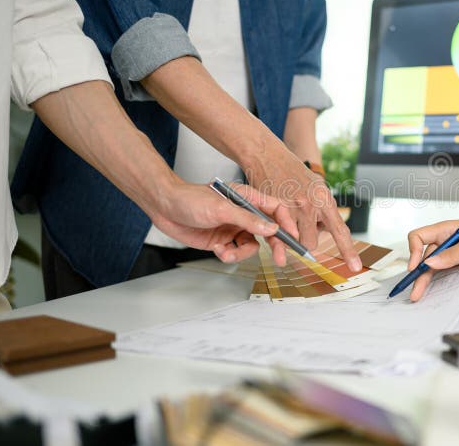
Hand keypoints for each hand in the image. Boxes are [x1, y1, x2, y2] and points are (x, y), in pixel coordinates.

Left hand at [148, 180, 296, 265]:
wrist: (165, 208)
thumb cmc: (190, 199)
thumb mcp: (221, 209)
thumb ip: (248, 219)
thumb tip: (272, 228)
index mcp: (248, 198)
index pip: (276, 210)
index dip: (286, 223)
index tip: (292, 238)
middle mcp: (244, 213)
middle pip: (269, 231)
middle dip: (275, 246)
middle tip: (281, 259)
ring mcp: (234, 227)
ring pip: (252, 246)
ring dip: (241, 253)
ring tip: (225, 251)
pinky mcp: (223, 240)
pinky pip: (235, 252)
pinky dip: (228, 255)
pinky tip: (216, 249)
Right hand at [244, 139, 361, 271]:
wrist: (268, 156)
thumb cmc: (294, 173)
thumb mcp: (316, 187)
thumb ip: (323, 210)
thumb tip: (326, 231)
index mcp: (324, 199)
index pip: (339, 230)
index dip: (347, 251)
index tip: (354, 267)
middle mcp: (309, 204)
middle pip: (312, 243)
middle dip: (307, 238)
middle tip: (301, 223)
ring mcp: (290, 208)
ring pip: (294, 242)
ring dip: (292, 236)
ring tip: (287, 219)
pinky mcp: (271, 210)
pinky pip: (276, 236)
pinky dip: (277, 239)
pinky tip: (277, 238)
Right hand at [406, 218, 458, 301]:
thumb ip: (452, 254)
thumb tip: (430, 263)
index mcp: (444, 230)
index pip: (419, 237)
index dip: (413, 251)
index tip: (416, 267)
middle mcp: (444, 239)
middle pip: (424, 256)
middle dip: (418, 273)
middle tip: (415, 291)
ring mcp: (450, 249)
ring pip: (433, 265)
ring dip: (426, 278)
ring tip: (420, 294)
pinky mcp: (457, 258)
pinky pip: (443, 269)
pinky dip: (437, 278)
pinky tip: (434, 288)